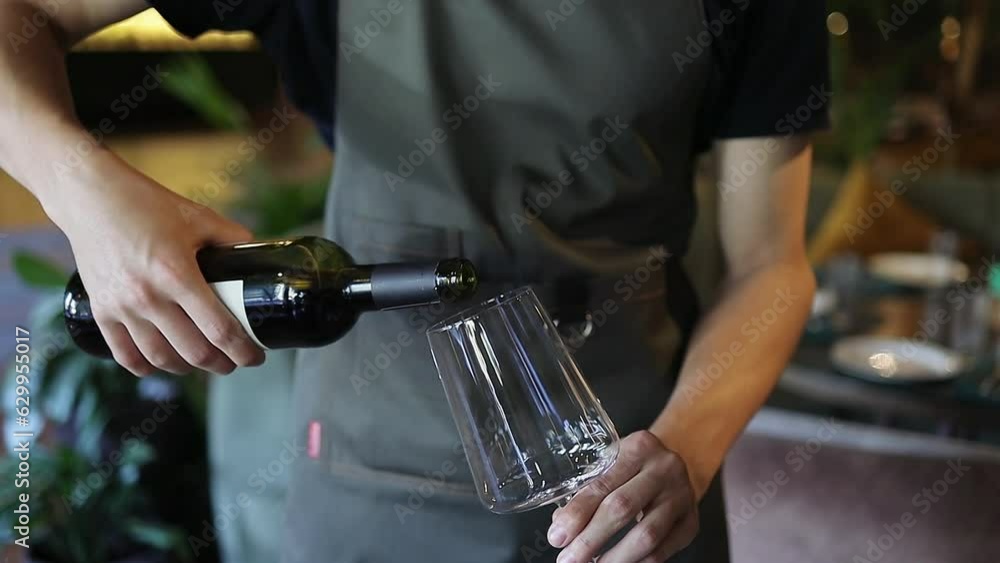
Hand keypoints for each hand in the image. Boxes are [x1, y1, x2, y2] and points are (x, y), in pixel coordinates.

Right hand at [47, 154, 264, 375]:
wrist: (90, 198)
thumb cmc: (147, 205)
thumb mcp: (199, 217)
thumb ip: (233, 238)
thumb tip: (261, 255)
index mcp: (177, 274)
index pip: (219, 329)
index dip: (243, 350)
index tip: (255, 355)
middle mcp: (148, 296)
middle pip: (195, 352)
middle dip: (222, 363)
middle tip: (235, 360)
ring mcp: (121, 308)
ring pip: (162, 359)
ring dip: (189, 369)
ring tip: (204, 362)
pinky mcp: (100, 312)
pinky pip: (126, 355)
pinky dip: (148, 367)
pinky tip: (164, 364)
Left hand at [547, 431, 698, 562]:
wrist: (676, 466)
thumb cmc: (635, 465)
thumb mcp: (613, 462)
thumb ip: (588, 488)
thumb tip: (561, 526)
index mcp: (639, 447)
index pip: (602, 484)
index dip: (577, 514)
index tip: (557, 536)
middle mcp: (664, 468)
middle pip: (622, 509)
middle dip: (590, 539)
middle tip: (569, 559)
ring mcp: (682, 495)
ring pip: (646, 534)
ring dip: (615, 558)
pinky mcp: (691, 522)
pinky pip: (663, 550)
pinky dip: (637, 562)